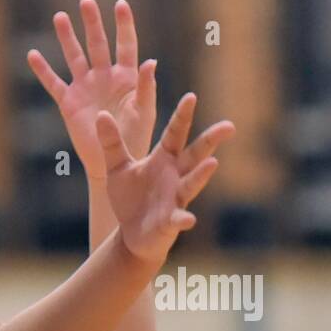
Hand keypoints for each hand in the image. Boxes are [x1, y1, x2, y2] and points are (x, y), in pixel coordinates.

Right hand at [27, 0, 156, 185]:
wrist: (112, 162)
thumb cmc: (135, 137)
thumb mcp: (144, 112)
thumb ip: (146, 87)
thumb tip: (151, 62)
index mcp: (127, 77)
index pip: (126, 45)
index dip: (124, 25)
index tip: (120, 4)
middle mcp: (105, 77)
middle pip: (97, 44)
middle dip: (92, 23)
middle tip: (86, 2)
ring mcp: (85, 88)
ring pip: (74, 57)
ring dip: (67, 38)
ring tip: (60, 17)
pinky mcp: (69, 102)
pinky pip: (54, 83)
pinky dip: (43, 70)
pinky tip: (33, 55)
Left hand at [96, 93, 234, 266]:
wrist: (130, 235)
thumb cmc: (129, 198)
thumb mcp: (116, 166)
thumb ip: (111, 142)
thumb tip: (101, 113)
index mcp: (163, 159)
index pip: (176, 133)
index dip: (183, 116)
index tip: (191, 96)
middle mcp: (175, 176)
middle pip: (195, 155)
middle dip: (210, 140)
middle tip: (229, 125)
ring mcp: (176, 199)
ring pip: (192, 184)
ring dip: (202, 175)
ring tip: (213, 163)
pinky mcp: (170, 222)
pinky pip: (179, 218)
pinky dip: (183, 218)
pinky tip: (188, 219)